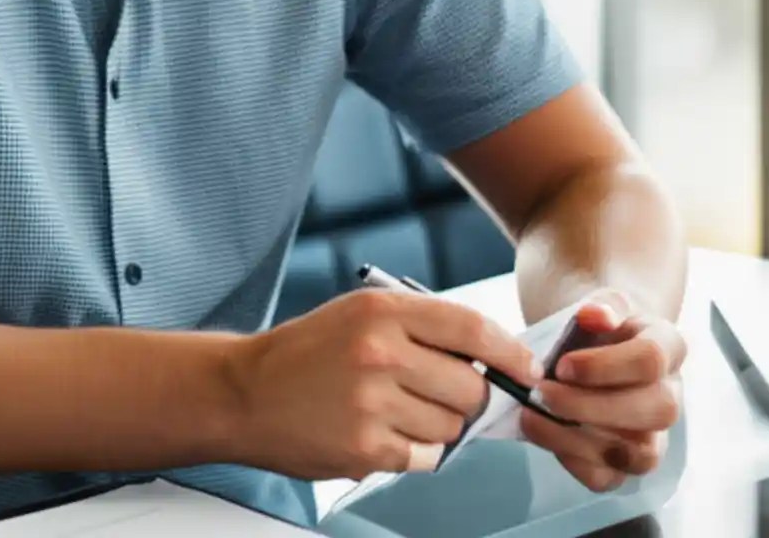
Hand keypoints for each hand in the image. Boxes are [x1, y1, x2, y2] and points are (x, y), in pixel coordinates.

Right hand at [235, 289, 540, 480]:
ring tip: (393, 412)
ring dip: (437, 427)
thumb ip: (422, 328)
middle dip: (464, 397)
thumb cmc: (306, 354)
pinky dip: (414, 451)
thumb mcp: (359, 315)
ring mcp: (372, 404)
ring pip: (453, 427)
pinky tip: (379, 432)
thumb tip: (492, 359)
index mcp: (381, 312)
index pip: (471, 328)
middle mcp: (379, 353)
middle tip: (432, 394)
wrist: (243, 393)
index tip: (526, 367)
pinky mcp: (365, 448)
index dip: (509, 351)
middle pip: (470, 387)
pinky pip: (426, 457)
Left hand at [520, 298, 686, 490]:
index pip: (651, 360)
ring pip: (638, 455)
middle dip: (590, 406)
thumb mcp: (598, 304)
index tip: (561, 364)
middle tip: (541, 393)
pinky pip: (610, 479)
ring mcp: (653, 433)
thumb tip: (595, 314)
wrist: (590, 345)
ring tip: (531, 416)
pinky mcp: (624, 460)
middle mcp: (669, 394)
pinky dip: (573, 462)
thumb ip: (600, 305)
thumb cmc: (595, 325)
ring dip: (577, 439)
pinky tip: (543, 434)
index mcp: (667, 347)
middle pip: (655, 411)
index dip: (604, 366)